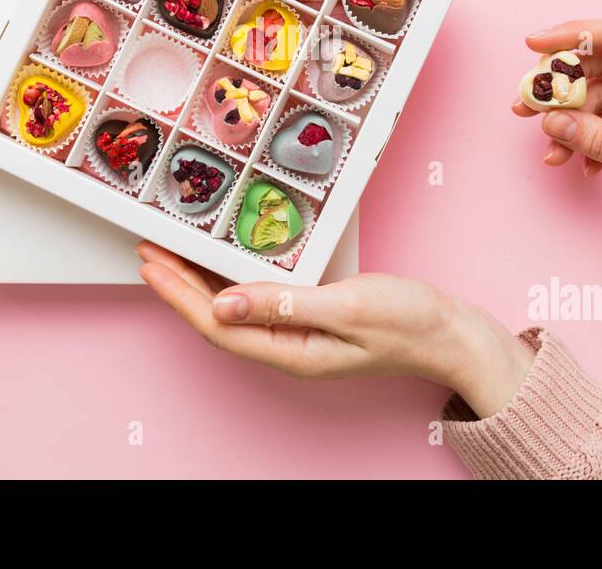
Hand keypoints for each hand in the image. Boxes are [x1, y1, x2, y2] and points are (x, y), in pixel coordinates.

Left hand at [137, 242, 533, 418]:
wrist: (453, 334)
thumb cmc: (410, 322)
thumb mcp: (348, 307)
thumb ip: (286, 305)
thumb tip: (224, 305)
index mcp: (292, 353)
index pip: (218, 326)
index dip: (179, 295)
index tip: (150, 264)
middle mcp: (288, 349)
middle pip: (218, 319)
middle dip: (179, 285)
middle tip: (147, 249)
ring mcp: (300, 336)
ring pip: (236, 309)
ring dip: (201, 281)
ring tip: (172, 252)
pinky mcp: (312, 319)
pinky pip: (260, 300)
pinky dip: (234, 277)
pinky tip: (225, 260)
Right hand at [514, 16, 601, 236]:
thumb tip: (553, 123)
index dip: (575, 34)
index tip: (534, 42)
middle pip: (601, 65)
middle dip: (560, 85)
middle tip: (524, 104)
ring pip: (598, 96)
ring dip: (569, 121)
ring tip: (547, 148)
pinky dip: (587, 139)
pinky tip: (577, 163)